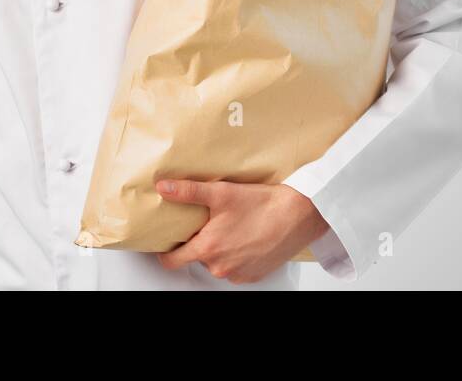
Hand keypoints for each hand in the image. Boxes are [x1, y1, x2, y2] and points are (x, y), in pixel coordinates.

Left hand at [154, 179, 329, 283]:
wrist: (298, 215)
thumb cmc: (263, 205)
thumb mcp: (221, 193)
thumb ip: (188, 192)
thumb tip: (163, 187)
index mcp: (209, 249)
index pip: (173, 261)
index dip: (166, 253)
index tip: (166, 243)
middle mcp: (221, 266)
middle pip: (198, 259)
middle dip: (200, 244)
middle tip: (208, 225)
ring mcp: (239, 273)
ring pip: (218, 263)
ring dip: (220, 250)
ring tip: (231, 227)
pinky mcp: (254, 275)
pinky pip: (237, 268)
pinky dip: (237, 256)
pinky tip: (245, 237)